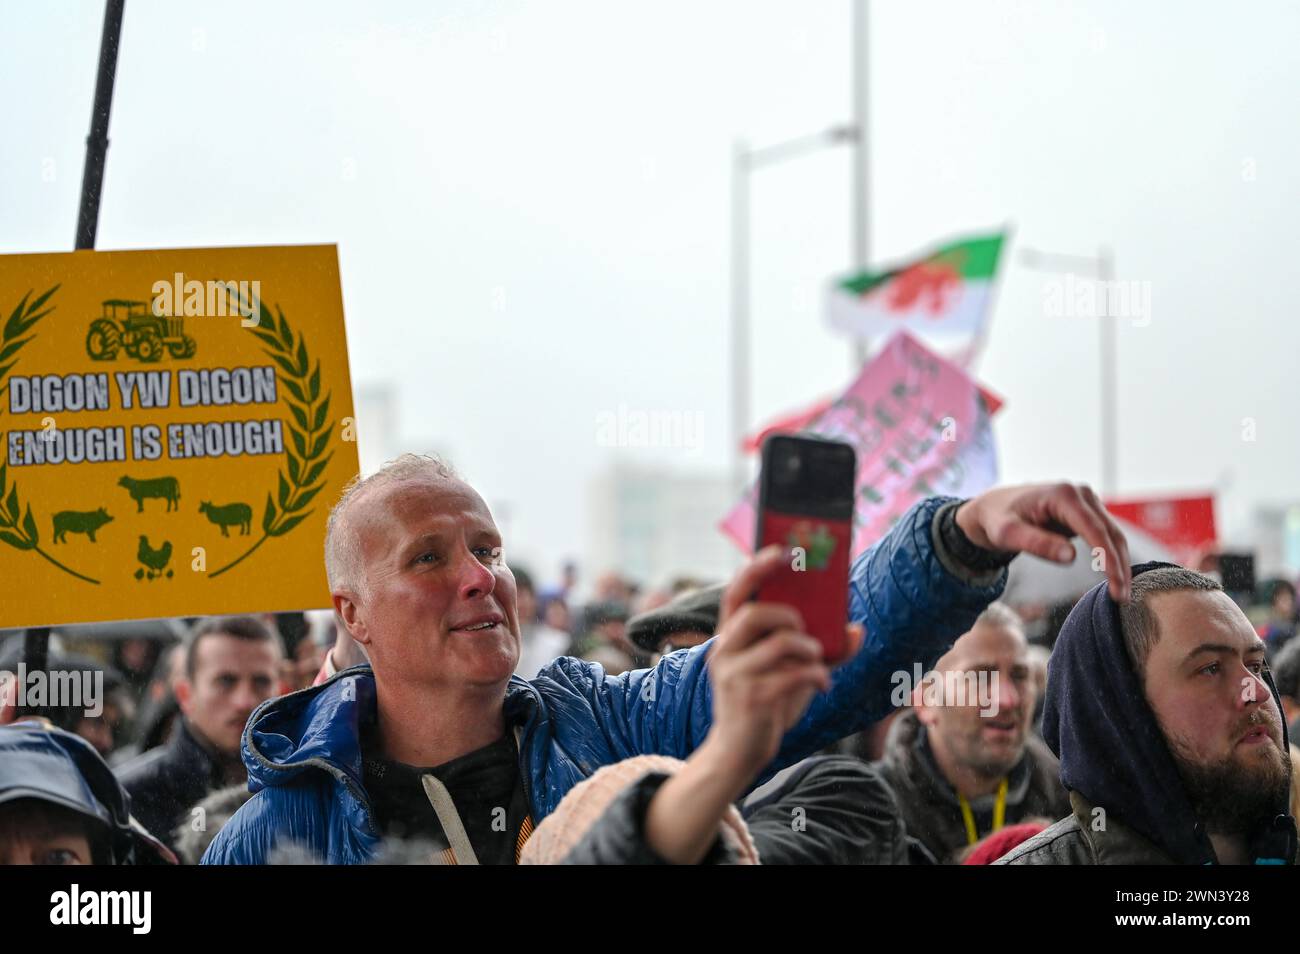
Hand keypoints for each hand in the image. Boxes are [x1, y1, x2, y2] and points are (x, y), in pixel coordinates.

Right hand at [707, 545, 863, 780]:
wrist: (739, 753)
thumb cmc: (766, 705)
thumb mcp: (789, 671)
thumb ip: (820, 649)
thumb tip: (858, 630)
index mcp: (729, 638)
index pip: (735, 593)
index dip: (755, 568)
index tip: (780, 550)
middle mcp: (724, 652)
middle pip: (755, 614)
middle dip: (789, 616)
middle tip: (806, 629)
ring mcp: (734, 675)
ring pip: (780, 643)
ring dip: (809, 649)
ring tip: (817, 660)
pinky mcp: (751, 698)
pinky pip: (793, 674)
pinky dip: (816, 675)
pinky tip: (822, 684)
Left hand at [956, 482, 1131, 601]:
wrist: (994, 507)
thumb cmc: (997, 520)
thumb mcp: (1007, 534)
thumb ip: (1037, 543)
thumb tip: (1071, 557)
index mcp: (1064, 495)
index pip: (1094, 530)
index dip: (1108, 559)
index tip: (1116, 585)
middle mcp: (1081, 494)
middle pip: (1110, 533)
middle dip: (1119, 566)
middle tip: (1122, 598)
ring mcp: (1087, 502)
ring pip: (1113, 535)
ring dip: (1120, 564)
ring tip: (1121, 594)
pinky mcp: (1087, 513)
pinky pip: (1106, 536)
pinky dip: (1112, 557)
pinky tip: (1115, 578)